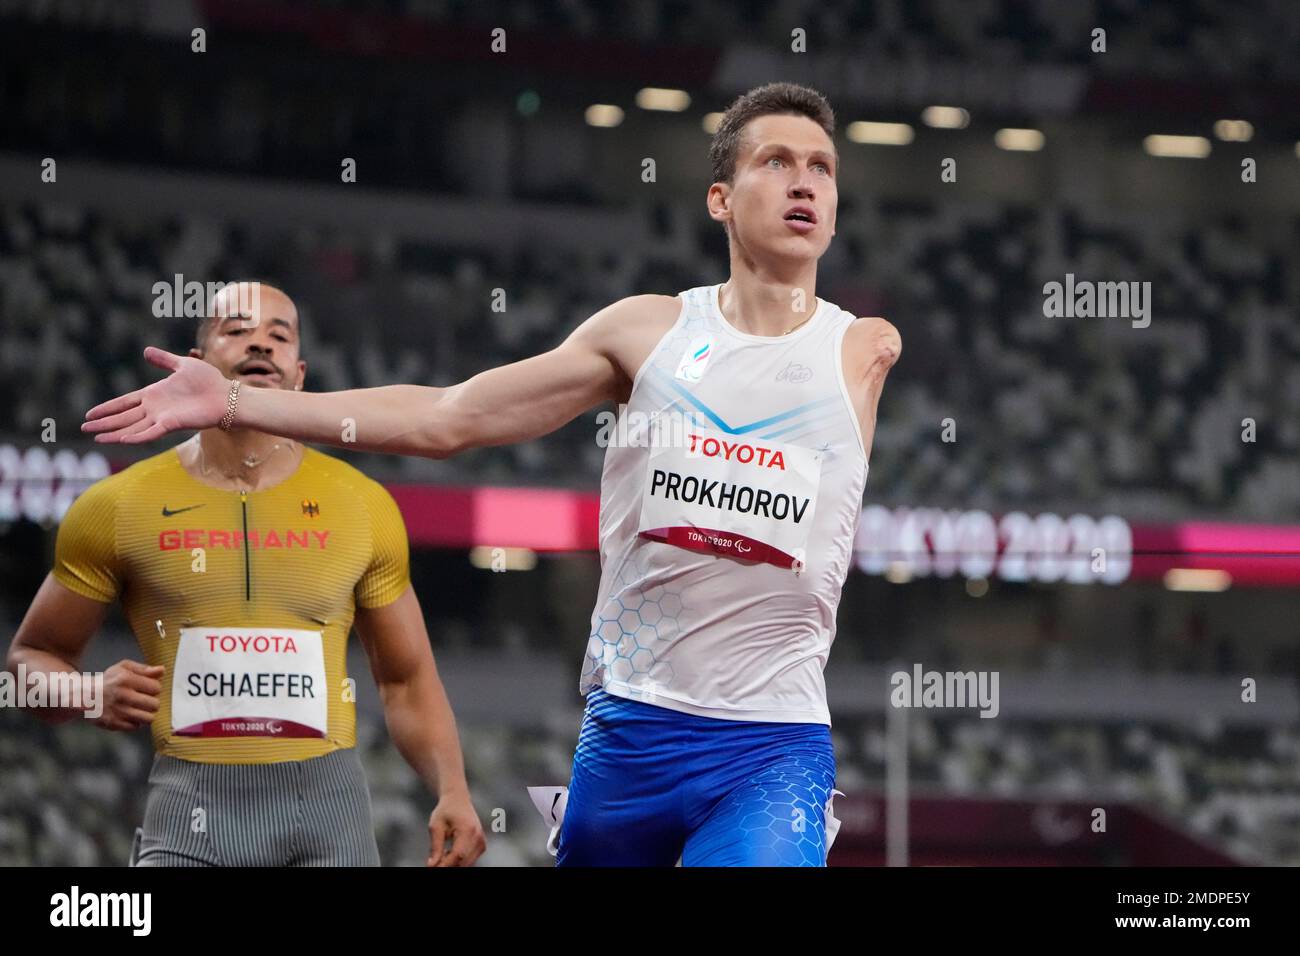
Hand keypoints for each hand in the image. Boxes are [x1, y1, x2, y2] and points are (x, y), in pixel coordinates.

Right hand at [82, 347, 229, 443]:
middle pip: (123, 417)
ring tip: (95, 438)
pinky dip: (136, 436)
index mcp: (154, 395)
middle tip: (84, 428)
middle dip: (104, 424)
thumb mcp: (182, 364)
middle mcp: (155, 408)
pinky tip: (121, 439)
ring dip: (114, 433)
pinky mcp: (172, 424)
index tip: (90, 414)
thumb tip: (145, 351)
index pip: (124, 403)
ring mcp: (162, 418)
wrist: (226, 395)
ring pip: (132, 427)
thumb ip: (164, 360)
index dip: (107, 408)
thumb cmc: (208, 380)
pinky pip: (151, 432)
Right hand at [93, 659, 163, 730]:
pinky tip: (129, 715)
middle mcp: (122, 695)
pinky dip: (135, 722)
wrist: (84, 696)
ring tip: (140, 708)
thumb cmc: (108, 681)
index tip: (148, 688)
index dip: (155, 688)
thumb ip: (144, 669)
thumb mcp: (124, 668)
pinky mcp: (113, 723)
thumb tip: (162, 670)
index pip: (156, 688)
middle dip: (152, 702)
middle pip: (154, 705)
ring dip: (146, 713)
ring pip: (148, 718)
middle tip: (144, 699)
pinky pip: (136, 726)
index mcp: (126, 679)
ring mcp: (117, 711)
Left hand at [427, 789, 485, 866]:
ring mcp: (482, 842)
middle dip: (447, 866)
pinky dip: (458, 861)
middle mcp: (478, 837)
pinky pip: (469, 860)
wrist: (458, 800)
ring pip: (466, 863)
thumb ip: (435, 847)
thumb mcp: (436, 826)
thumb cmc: (445, 811)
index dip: (444, 865)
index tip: (432, 867)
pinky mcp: (481, 845)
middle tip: (433, 862)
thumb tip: (432, 866)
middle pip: (463, 862)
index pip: (457, 855)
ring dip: (452, 863)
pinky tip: (448, 852)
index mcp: (468, 830)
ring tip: (441, 853)